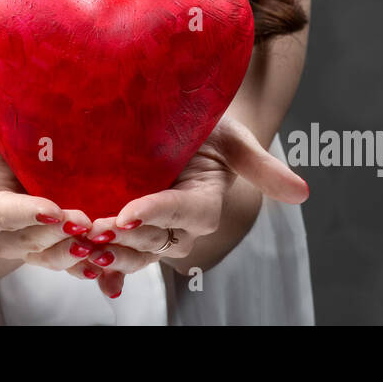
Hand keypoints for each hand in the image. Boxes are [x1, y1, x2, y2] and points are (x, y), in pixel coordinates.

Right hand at [0, 105, 99, 272]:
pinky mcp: (53, 242)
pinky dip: (89, 266)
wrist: (4, 141)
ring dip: (76, 253)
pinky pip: (69, 262)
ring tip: (101, 242)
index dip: (30, 215)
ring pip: (52, 257)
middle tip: (89, 224)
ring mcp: (30, 241)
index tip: (55, 210)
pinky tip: (109, 265)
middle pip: (33, 242)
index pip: (6, 215)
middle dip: (61, 235)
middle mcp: (3, 233)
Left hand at [64, 114, 308, 296]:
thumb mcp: (234, 137)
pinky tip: (80, 264)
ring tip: (81, 243)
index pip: (185, 213)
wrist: (180, 117)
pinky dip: (100, 264)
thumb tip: (303, 193)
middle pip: (155, 240)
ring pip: (133, 251)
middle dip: (126, 239)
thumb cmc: (209, 122)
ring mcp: (149, 226)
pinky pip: (115, 249)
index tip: (129, 212)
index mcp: (204, 203)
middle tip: (95, 229)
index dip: (157, 214)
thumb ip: (262, 166)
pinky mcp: (125, 222)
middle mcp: (177, 222)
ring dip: (108, 253)